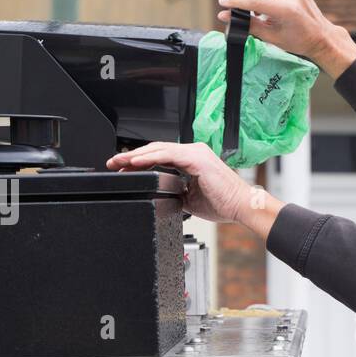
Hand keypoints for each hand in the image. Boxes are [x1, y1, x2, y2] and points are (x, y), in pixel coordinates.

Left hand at [105, 142, 282, 236]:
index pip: (160, 156)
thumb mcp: (191, 199)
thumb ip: (176, 192)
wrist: (242, 206)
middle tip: (113, 163)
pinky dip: (149, 158)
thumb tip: (162, 195)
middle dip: (132, 156)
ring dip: (136, 156)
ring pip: (158, 149)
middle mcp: (193, 152)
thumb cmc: (224, 203)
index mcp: (193, 159)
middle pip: (156, 149)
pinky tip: (136, 163)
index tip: (123, 169)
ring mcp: (195, 153)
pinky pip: (167, 155)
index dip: (140, 161)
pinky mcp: (196, 158)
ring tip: (119, 162)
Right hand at [217, 0, 355, 77]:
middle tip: (228, 1)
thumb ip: (247, 25)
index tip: (222, 2)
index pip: (255, 0)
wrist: (321, 36)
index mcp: (288, 10)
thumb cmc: (297, 40)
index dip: (235, 1)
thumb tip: (224, 16)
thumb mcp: (271, 37)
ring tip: (243, 3)